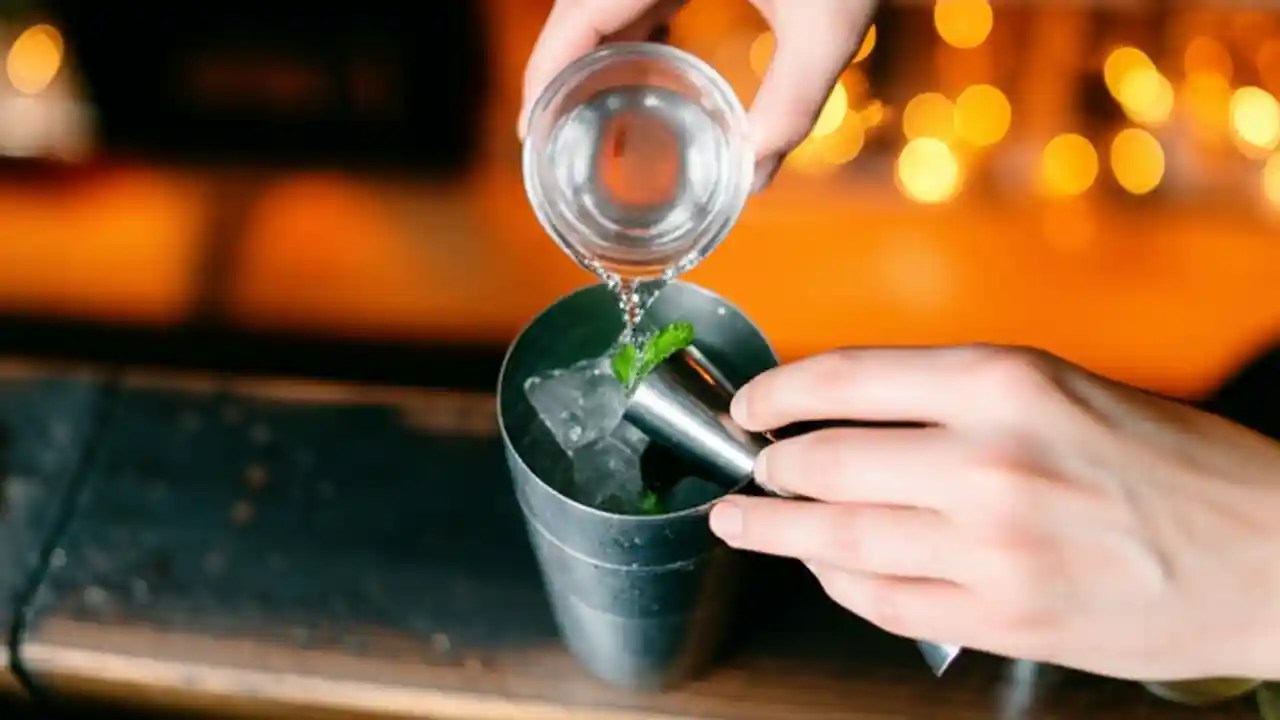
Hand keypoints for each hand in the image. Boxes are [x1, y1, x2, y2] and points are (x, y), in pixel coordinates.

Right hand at [519, 0, 877, 190]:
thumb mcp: (827, 30)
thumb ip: (792, 105)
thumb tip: (754, 179)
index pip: (579, 14)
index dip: (544, 73)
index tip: (529, 130)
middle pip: (580, 9)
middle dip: (559, 73)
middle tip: (551, 139)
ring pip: (604, 0)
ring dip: (591, 53)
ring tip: (587, 117)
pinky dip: (629, 29)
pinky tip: (643, 69)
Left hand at [709, 345, 1279, 680]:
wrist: (1268, 555)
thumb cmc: (1168, 462)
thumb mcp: (1060, 388)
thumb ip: (952, 397)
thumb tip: (845, 408)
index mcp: (1004, 383)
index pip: (845, 378)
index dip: (777, 392)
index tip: (750, 405)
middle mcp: (987, 462)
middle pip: (823, 462)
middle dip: (767, 467)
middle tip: (747, 468)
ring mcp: (990, 550)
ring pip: (836, 537)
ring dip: (773, 530)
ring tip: (742, 521)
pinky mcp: (1000, 619)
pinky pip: (881, 599)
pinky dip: (836, 580)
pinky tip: (821, 564)